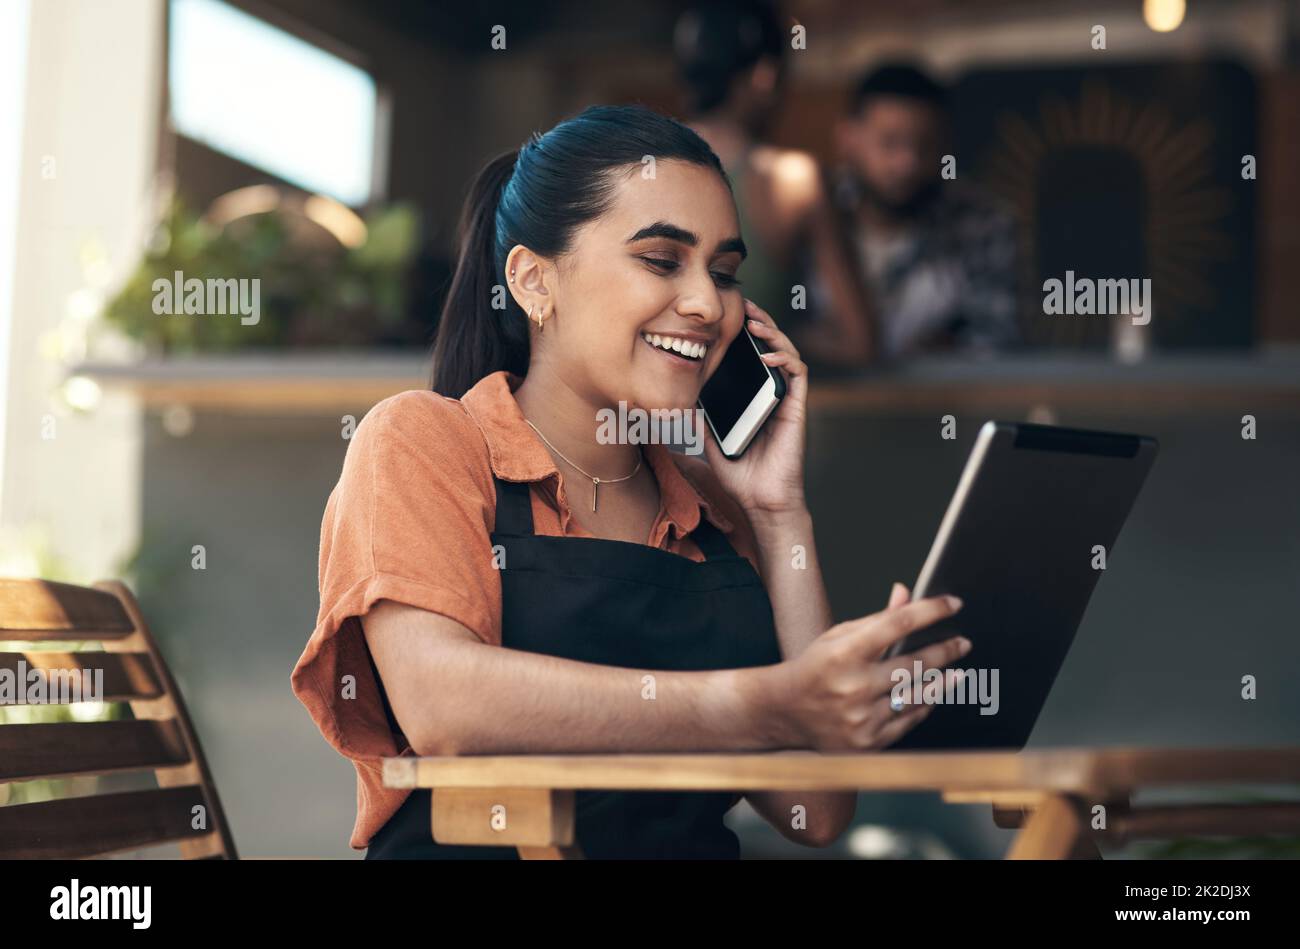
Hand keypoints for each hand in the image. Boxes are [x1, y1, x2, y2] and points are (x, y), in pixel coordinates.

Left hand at [701, 298, 808, 516]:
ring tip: (755, 321)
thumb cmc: (740, 473)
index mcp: (753, 396)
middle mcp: (772, 392)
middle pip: (770, 346)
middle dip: (759, 321)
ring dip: (773, 333)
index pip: (751, 355)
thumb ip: (701, 418)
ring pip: (786, 353)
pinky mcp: (796, 408)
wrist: (760, 499)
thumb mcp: (710, 440)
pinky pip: (798, 375)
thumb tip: (679, 399)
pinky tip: (768, 355)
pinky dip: (785, 360)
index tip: (724, 315)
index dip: (742, 332)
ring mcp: (785, 398)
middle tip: (742, 303)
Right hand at [761, 589, 971, 750]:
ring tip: (957, 672)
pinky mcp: (867, 742)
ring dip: (943, 682)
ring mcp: (861, 718)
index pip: (898, 623)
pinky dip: (923, 707)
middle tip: (962, 643)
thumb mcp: (839, 636)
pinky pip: (908, 721)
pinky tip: (931, 696)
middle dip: (945, 650)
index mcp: (844, 653)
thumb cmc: (815, 667)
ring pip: (917, 696)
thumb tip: (907, 593)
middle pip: (914, 663)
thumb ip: (877, 618)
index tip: (953, 603)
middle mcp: (853, 686)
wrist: (785, 711)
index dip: (931, 610)